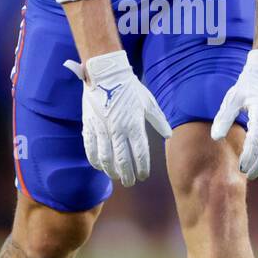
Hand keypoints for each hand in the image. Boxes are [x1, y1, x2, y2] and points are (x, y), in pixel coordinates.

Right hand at [64, 50, 170, 185]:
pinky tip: (100, 166)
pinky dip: (95, 160)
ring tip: (116, 177)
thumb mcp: (148, 102)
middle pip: (122, 161)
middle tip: (130, 182)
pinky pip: (91, 149)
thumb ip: (158, 120)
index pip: (140, 154)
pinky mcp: (90, 126)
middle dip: (127, 175)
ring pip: (105, 158)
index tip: (143, 176)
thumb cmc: (129, 87)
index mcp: (134, 125)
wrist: (105, 74)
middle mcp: (118, 130)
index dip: (142, 168)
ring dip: (111, 171)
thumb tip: (168, 135)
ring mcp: (102, 129)